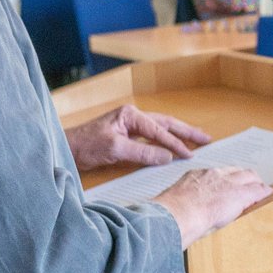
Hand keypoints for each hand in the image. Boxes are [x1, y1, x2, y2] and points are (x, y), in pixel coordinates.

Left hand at [66, 104, 211, 169]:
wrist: (65, 149)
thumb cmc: (85, 146)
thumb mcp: (115, 149)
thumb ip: (143, 153)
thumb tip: (168, 156)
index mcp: (131, 115)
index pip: (160, 131)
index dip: (177, 144)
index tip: (190, 155)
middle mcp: (132, 117)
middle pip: (165, 124)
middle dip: (186, 132)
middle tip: (206, 138)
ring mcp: (128, 126)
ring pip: (160, 129)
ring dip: (177, 136)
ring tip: (195, 140)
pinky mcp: (125, 136)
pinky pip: (151, 138)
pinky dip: (164, 142)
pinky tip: (172, 148)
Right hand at [151, 165, 272, 244]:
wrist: (177, 215)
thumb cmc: (171, 214)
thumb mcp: (178, 201)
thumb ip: (187, 200)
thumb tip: (189, 209)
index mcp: (196, 176)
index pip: (217, 173)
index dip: (226, 178)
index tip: (228, 183)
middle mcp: (213, 174)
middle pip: (235, 170)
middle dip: (244, 176)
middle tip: (250, 182)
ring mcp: (228, 182)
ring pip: (247, 176)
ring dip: (254, 182)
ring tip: (260, 187)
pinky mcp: (239, 194)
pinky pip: (256, 189)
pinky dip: (262, 191)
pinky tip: (267, 193)